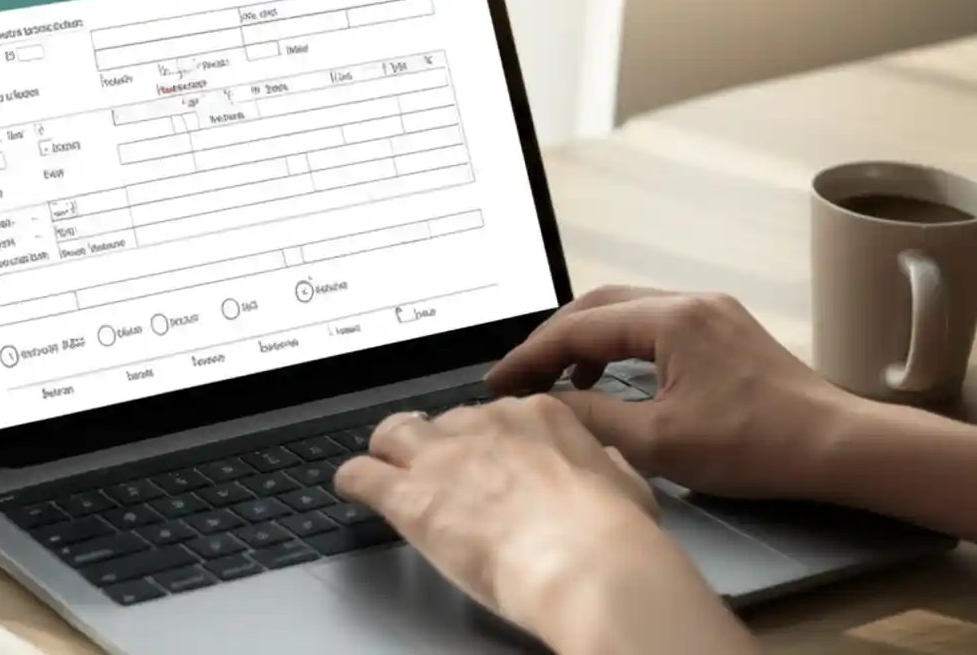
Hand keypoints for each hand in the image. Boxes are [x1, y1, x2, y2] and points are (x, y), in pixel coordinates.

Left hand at [336, 397, 758, 653]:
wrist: (585, 561)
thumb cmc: (613, 534)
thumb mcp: (625, 484)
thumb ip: (602, 466)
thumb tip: (602, 464)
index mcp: (537, 416)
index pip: (495, 415)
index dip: (485, 441)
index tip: (484, 460)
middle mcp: (484, 423)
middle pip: (442, 422)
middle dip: (438, 448)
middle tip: (439, 475)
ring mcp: (441, 456)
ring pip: (391, 434)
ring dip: (387, 452)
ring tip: (386, 470)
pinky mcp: (409, 496)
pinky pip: (360, 474)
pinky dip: (351, 481)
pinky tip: (351, 489)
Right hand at [486, 286, 859, 499]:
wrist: (836, 446)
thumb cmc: (752, 446)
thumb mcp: (659, 442)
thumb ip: (593, 418)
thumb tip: (547, 407)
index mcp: (671, 319)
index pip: (579, 328)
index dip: (530, 356)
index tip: (496, 383)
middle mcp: (689, 301)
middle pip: (598, 305)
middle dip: (552, 339)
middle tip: (521, 377)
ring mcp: (710, 311)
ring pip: (626, 311)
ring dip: (585, 340)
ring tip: (559, 380)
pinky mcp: (724, 330)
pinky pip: (654, 324)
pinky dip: (619, 345)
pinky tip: (610, 376)